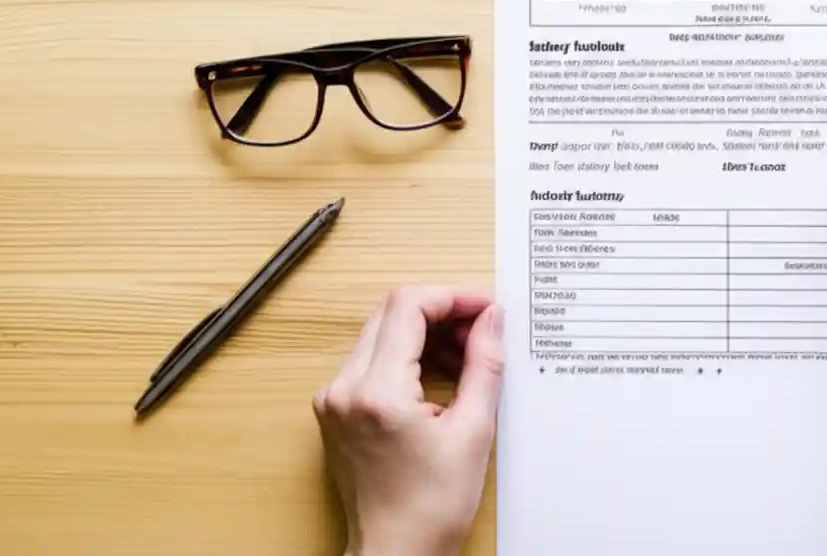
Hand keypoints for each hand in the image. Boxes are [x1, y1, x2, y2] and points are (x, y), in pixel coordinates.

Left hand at [313, 286, 503, 555]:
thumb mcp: (473, 431)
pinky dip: (407, 354)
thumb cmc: (431, 509)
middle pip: (391, 313)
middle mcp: (344, 389)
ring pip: (381, 332)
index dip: (452, 296)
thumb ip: (484, 365)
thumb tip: (492, 320)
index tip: (484, 308)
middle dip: (441, 312)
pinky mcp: (335, 408)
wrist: (396, 552)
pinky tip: (440, 372)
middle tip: (481, 330)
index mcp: (376, 393)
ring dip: (425, 332)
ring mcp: (334, 398)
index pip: (408, 307)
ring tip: (467, 355)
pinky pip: (371, 358)